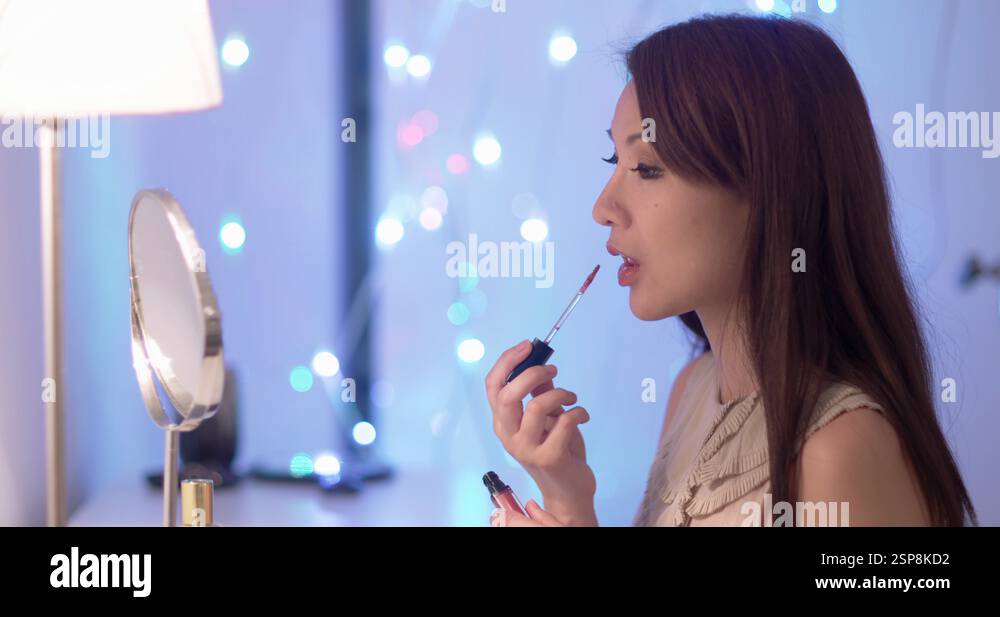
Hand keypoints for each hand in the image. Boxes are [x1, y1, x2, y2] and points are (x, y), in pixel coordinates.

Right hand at [485, 340, 597, 526]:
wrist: (568, 489)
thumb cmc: (557, 448)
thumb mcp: (547, 417)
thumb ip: (540, 393)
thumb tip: (541, 364)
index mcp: (503, 423)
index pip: (493, 386)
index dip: (508, 361)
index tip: (528, 346)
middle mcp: (508, 435)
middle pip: (507, 395)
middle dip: (532, 374)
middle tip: (553, 370)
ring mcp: (526, 448)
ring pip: (537, 406)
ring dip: (561, 394)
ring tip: (572, 398)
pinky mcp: (548, 457)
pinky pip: (564, 422)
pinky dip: (578, 412)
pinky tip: (582, 415)